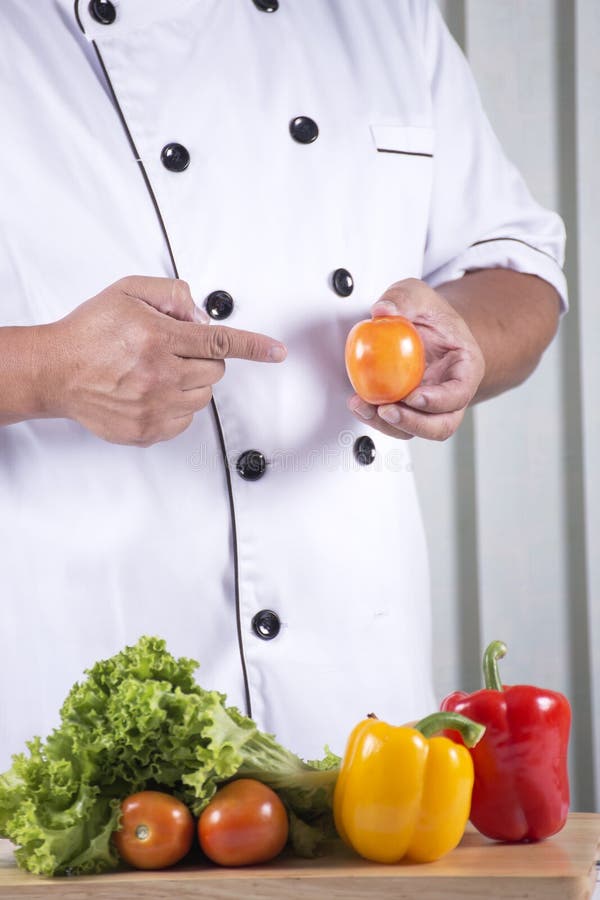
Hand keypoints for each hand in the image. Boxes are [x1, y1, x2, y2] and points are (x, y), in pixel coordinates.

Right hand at [42, 276, 285, 445]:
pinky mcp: (147, 431)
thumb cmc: (89, 333)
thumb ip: (171, 295)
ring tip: (158, 372)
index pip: (220, 342)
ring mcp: (153, 407)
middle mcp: (158, 374)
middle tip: (174, 351)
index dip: (253, 346)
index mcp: (157, 337)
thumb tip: (201, 315)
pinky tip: (153, 392)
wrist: (55, 371)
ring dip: (191, 382)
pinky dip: (178, 406)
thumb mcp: (128, 293)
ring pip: (203, 396)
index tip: (276, 351)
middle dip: (203, 358)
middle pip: (215, 371)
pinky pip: (186, 420)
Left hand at [347, 278, 484, 440]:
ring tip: (365, 407)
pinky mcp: (407, 408)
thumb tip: (383, 311)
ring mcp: (429, 404)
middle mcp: (450, 392)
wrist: (424, 325)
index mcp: (465, 368)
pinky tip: (360, 403)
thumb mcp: (418, 294)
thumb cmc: (429, 314)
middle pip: (442, 425)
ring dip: (389, 426)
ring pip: (416, 429)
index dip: (439, 401)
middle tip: (386, 411)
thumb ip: (403, 298)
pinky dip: (376, 419)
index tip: (413, 396)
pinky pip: (395, 422)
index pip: (459, 393)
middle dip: (413, 424)